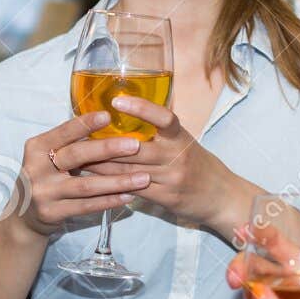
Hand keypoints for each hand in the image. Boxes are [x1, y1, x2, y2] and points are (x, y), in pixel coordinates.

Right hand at [8, 112, 150, 238]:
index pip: (63, 132)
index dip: (85, 124)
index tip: (108, 115)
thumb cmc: (45, 177)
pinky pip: (87, 206)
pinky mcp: (53, 213)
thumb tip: (108, 123)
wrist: (24, 217)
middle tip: (135, 145)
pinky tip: (129, 196)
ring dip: (118, 181)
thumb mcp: (47, 156)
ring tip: (143, 177)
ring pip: (86, 185)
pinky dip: (110, 200)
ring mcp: (44, 193)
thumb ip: (69, 143)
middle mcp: (36, 168)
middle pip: (76, 156)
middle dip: (108, 149)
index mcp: (36, 148)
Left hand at [84, 96, 256, 239]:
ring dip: (100, 165)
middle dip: (104, 144)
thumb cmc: (199, 165)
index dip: (141, 108)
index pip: (164, 118)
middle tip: (78, 136)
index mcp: (181, 137)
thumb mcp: (185, 143)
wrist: (222, 197)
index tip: (118, 100)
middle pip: (135, 148)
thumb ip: (161, 133)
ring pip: (128, 170)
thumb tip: (126, 119)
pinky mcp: (165, 198)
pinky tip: (95, 181)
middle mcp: (177, 156)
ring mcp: (171, 178)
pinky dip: (112, 184)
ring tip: (77, 158)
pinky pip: (133, 189)